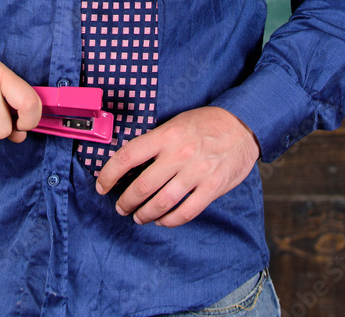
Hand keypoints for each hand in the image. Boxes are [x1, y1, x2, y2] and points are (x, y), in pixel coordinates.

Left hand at [95, 106, 260, 227]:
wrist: (243, 125)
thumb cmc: (205, 123)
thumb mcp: (176, 123)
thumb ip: (156, 142)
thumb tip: (131, 163)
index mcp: (166, 135)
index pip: (128, 156)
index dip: (109, 174)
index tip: (101, 185)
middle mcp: (179, 154)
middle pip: (142, 185)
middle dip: (126, 201)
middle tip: (120, 207)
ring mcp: (197, 172)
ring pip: (162, 202)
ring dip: (145, 214)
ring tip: (138, 217)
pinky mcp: (213, 187)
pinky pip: (186, 211)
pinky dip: (170, 220)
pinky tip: (163, 220)